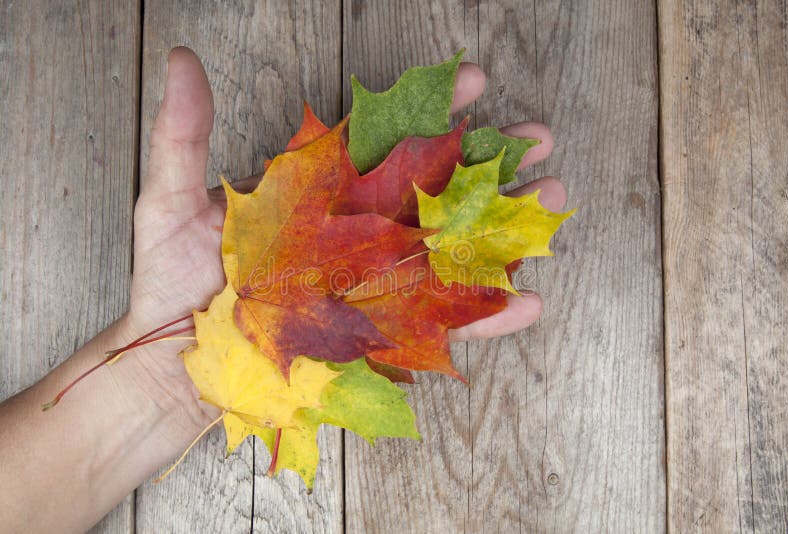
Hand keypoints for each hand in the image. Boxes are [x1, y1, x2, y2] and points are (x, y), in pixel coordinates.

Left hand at [120, 47, 566, 444]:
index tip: (473, 79)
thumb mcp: (169, 202)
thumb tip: (182, 59)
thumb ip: (185, 134)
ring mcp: (374, 284)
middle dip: (493, 160)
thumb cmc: (172, 285)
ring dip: (509, 227)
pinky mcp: (380, 335)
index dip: (432, 106)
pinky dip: (487, 315)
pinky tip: (530, 300)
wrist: (173, 364)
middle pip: (438, 190)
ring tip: (555, 197)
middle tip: (540, 135)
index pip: (388, 139)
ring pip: (454, 251)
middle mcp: (360, 234)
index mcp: (323, 192)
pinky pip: (441, 325)